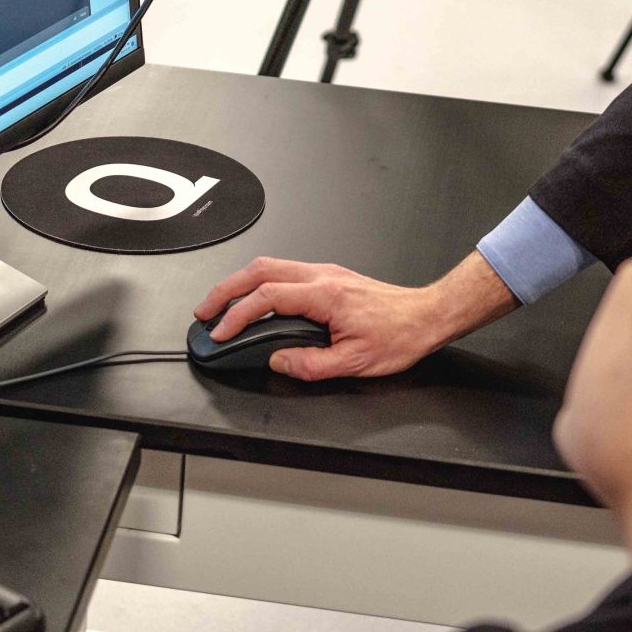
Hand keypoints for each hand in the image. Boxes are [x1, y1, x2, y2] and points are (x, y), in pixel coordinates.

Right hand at [192, 252, 514, 381]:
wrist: (427, 316)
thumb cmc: (400, 336)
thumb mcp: (354, 363)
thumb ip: (310, 365)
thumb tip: (278, 362)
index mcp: (324, 295)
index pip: (266, 297)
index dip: (236, 315)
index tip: (219, 332)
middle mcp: (321, 276)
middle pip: (259, 270)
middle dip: (225, 289)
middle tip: (205, 312)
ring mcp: (325, 272)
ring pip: (270, 265)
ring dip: (240, 283)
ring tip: (221, 305)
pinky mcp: (329, 276)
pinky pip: (284, 271)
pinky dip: (259, 282)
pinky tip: (254, 299)